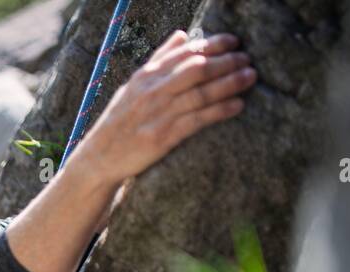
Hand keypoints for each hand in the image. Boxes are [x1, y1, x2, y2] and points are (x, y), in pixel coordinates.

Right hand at [73, 31, 255, 186]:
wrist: (99, 158)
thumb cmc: (119, 121)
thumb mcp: (134, 85)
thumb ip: (159, 59)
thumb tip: (183, 35)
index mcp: (146, 76)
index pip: (184, 53)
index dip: (213, 45)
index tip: (234, 42)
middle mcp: (152, 92)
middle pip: (196, 70)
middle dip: (226, 62)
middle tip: (247, 58)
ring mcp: (157, 115)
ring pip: (200, 94)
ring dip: (229, 84)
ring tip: (250, 77)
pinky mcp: (162, 138)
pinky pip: (196, 121)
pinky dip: (219, 111)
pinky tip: (237, 105)